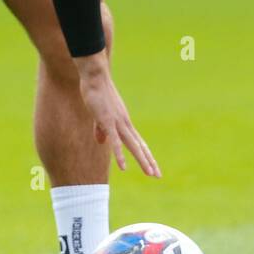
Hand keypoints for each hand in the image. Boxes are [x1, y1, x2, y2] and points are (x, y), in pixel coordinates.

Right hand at [73, 52, 160, 176]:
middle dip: (149, 161)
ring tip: (150, 173)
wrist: (96, 77)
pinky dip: (120, 155)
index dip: (145, 155)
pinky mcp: (108, 121)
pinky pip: (115, 141)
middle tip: (158, 176)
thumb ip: (101, 130)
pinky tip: (123, 167)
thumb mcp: (100, 115)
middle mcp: (125, 124)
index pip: (138, 142)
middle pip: (139, 146)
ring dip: (142, 160)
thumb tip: (102, 143)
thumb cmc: (97, 93)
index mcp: (124, 123)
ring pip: (132, 145)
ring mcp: (118, 123)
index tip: (153, 167)